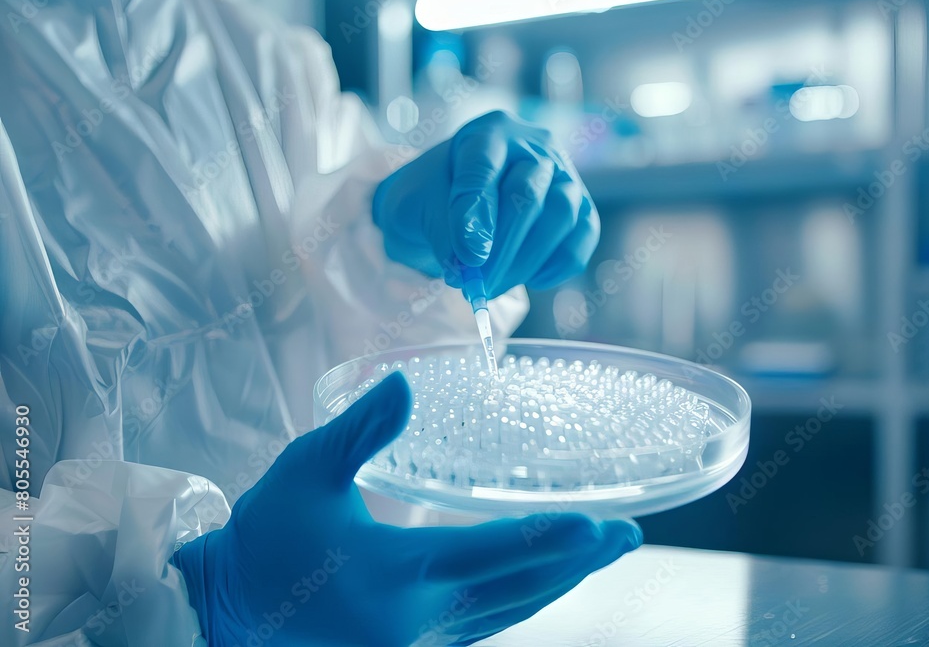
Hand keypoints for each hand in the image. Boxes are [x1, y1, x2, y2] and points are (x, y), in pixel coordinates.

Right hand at [171, 372, 640, 645]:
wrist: (227, 614)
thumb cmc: (262, 541)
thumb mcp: (304, 475)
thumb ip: (360, 431)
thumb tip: (406, 381)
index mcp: (400, 572)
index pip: (494, 552)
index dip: (551, 537)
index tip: (601, 525)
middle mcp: (421, 617)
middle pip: (518, 586)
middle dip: (577, 560)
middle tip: (627, 535)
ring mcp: (419, 641)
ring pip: (508, 610)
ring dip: (557, 581)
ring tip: (598, 556)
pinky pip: (484, 623)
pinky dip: (522, 598)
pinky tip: (537, 583)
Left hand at [373, 111, 599, 298]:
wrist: (455, 205)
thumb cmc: (435, 198)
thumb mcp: (417, 204)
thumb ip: (438, 228)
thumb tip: (465, 268)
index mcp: (488, 131)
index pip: (483, 166)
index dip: (475, 213)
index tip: (467, 257)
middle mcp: (533, 145)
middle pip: (527, 192)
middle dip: (501, 247)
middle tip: (479, 284)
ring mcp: (564, 174)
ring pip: (561, 213)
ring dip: (527, 259)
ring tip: (495, 286)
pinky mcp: (581, 206)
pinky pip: (583, 234)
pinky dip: (559, 263)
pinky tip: (531, 280)